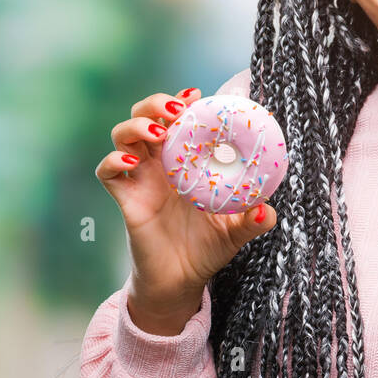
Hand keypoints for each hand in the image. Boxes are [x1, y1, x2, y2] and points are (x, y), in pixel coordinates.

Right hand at [95, 86, 276, 333]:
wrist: (181, 281)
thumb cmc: (208, 248)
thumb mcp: (236, 232)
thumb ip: (253, 221)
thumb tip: (269, 212)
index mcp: (187, 161)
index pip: (179, 120)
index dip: (184, 102)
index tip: (198, 95)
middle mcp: (161, 163)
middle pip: (145, 116)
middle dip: (156, 103)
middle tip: (176, 110)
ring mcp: (141, 178)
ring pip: (123, 135)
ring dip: (136, 125)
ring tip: (157, 132)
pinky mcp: (126, 198)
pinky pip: (108, 171)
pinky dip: (113, 160)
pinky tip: (130, 161)